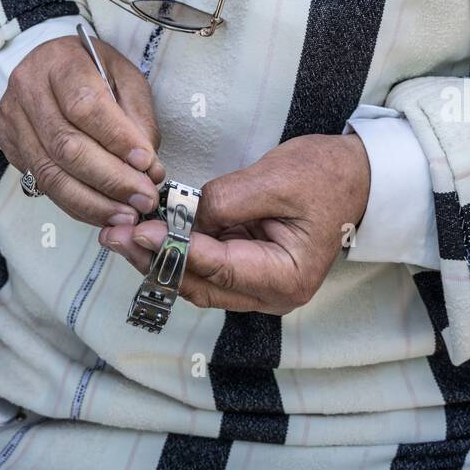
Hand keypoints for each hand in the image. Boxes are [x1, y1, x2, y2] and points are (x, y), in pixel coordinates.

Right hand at [0, 34, 164, 226]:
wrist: (50, 66)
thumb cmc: (93, 70)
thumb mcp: (124, 77)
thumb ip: (138, 119)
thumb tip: (149, 169)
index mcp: (60, 62)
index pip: (85, 104)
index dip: (116, 138)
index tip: (146, 162)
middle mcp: (28, 89)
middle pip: (66, 145)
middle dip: (110, 179)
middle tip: (143, 198)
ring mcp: (13, 119)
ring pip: (51, 173)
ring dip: (94, 202)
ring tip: (127, 214)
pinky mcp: (9, 146)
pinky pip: (42, 184)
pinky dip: (76, 204)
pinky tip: (102, 211)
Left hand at [99, 133, 370, 313]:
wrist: (355, 176)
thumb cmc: (325, 175)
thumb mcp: (277, 178)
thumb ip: (228, 200)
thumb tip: (184, 215)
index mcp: (285, 278)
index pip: (218, 268)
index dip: (174, 250)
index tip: (139, 230)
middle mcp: (269, 293)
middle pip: (199, 284)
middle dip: (154, 259)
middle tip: (114, 233)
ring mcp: (256, 284)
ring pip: (195, 279)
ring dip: (157, 256)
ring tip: (118, 232)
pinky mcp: (245, 266)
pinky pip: (203, 265)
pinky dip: (175, 248)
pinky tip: (146, 230)